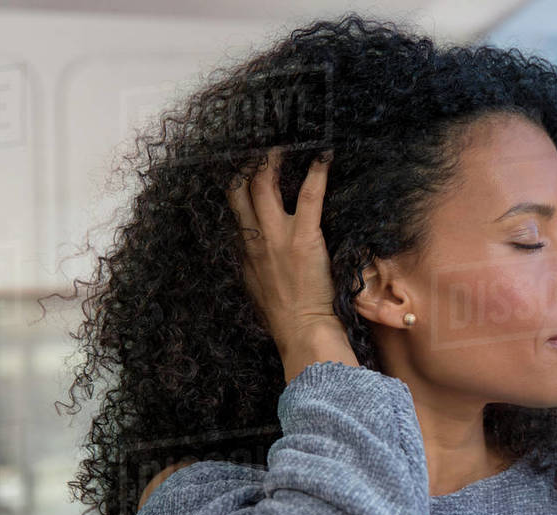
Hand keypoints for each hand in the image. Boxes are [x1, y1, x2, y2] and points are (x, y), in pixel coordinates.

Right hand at [227, 146, 341, 351]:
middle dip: (247, 160)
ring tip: (285, 140)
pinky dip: (317, 173)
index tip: (240, 163)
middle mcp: (253, 237)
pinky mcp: (304, 238)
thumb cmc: (282, 316)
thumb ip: (251, 261)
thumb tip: (253, 248)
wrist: (300, 331)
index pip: (232, 205)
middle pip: (239, 186)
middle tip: (259, 142)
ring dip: (273, 158)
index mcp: (242, 248)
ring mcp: (276, 235)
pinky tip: (324, 155)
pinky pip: (309, 196)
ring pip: (263, 183)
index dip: (234, 179)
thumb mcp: (253, 285)